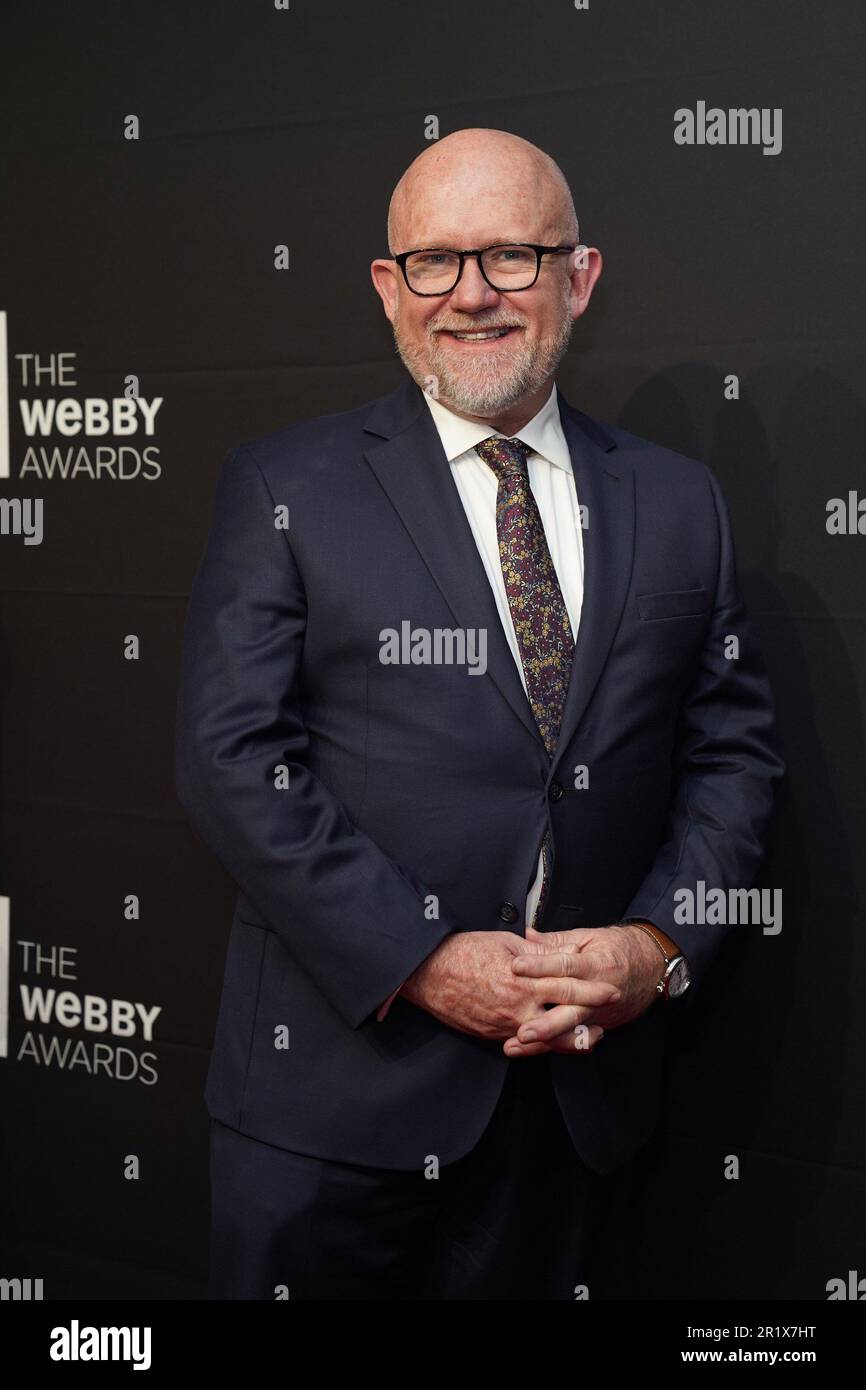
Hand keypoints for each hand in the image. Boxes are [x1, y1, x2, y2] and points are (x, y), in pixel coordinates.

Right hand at [400, 930, 620, 1041]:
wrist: (428, 973)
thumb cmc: (465, 952)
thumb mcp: (507, 944)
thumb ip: (541, 953)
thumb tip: (570, 953)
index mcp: (524, 980)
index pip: (567, 986)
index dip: (591, 990)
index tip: (610, 990)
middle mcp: (518, 1007)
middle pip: (563, 1020)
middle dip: (588, 1020)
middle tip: (607, 1021)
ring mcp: (505, 1025)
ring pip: (546, 1041)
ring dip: (569, 1041)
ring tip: (588, 1038)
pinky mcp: (493, 1035)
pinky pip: (524, 1044)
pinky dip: (542, 1044)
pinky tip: (552, 1041)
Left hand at [502, 923, 663, 1056]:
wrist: (651, 968)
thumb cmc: (620, 949)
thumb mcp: (590, 936)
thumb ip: (557, 940)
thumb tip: (529, 936)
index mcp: (596, 964)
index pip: (565, 966)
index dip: (540, 966)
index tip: (516, 967)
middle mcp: (598, 992)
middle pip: (570, 1007)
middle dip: (544, 1020)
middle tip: (521, 1027)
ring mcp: (598, 1013)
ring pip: (570, 1029)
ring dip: (544, 1038)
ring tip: (520, 1042)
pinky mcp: (597, 1024)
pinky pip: (573, 1038)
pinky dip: (553, 1045)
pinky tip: (533, 1051)